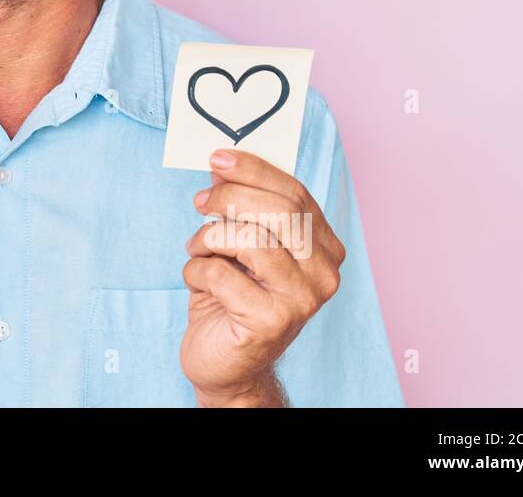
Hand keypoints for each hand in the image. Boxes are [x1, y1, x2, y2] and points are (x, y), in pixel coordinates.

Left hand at [180, 148, 345, 406]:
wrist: (228, 364)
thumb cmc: (234, 298)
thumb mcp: (240, 244)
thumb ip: (241, 206)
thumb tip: (223, 166)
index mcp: (325, 248)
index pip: (296, 195)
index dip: (255, 170)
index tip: (218, 158)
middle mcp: (324, 274)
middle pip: (280, 212)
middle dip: (230, 197)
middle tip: (200, 202)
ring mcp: (303, 300)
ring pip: (249, 240)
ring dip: (209, 237)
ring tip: (197, 248)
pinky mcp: (272, 322)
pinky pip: (221, 274)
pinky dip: (197, 269)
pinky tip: (198, 281)